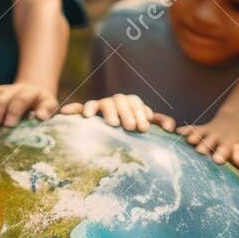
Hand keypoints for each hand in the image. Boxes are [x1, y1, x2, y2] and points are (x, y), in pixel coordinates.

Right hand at [0, 82, 57, 128]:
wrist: (36, 97)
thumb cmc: (43, 108)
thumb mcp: (49, 108)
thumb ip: (46, 111)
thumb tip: (41, 116)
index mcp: (32, 92)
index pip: (21, 98)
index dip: (14, 111)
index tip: (9, 125)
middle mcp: (17, 88)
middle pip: (4, 98)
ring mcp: (5, 90)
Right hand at [58, 94, 174, 132]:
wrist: (117, 135)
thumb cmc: (134, 130)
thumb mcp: (147, 125)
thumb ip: (160, 122)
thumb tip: (171, 127)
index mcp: (129, 103)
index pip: (134, 102)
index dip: (140, 113)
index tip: (143, 128)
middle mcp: (115, 102)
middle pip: (119, 101)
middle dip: (126, 113)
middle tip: (131, 127)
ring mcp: (101, 106)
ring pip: (104, 103)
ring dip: (108, 112)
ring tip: (113, 124)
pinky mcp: (88, 113)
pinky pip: (81, 108)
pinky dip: (75, 109)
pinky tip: (67, 113)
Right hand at [178, 107, 238, 165]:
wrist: (233, 122)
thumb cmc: (236, 146)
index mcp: (235, 148)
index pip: (237, 151)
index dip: (236, 154)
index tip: (233, 159)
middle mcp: (222, 140)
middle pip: (216, 144)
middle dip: (211, 148)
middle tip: (204, 153)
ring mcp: (211, 134)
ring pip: (204, 136)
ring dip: (198, 138)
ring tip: (191, 141)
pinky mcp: (201, 129)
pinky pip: (193, 129)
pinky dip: (186, 131)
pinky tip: (177, 132)